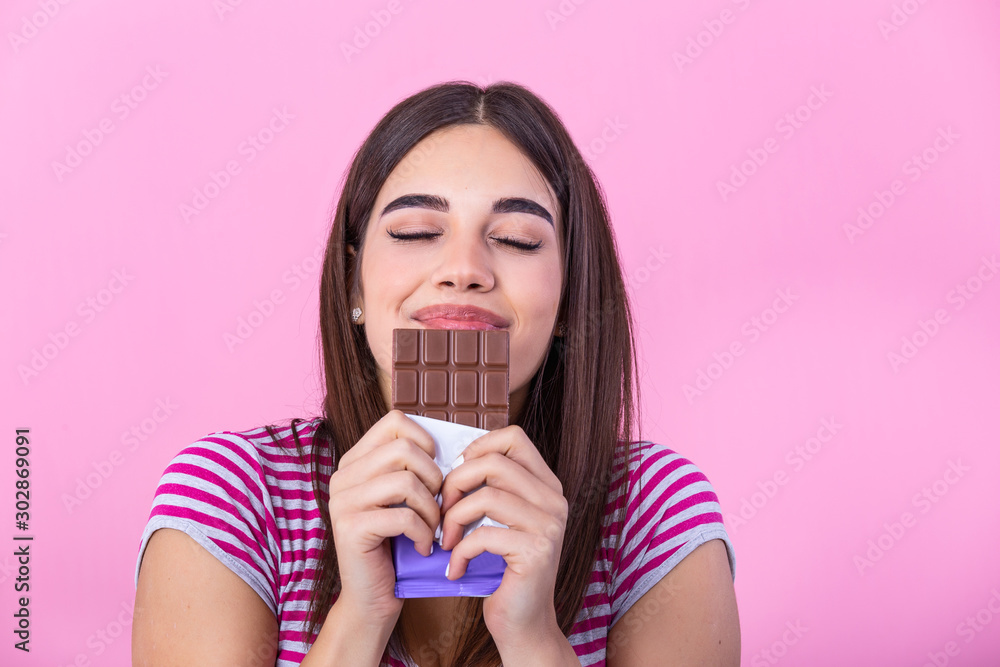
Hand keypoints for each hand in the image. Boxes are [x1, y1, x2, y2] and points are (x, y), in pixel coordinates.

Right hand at [327, 410, 442, 621]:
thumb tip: (453, 444)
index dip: (426, 442)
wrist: (373, 598)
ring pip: (406, 482)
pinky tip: (424, 547)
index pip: (395, 422)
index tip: (436, 473)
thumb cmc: (397, 544)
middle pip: (404, 450)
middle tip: (439, 506)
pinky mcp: (350, 528)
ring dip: (431, 509)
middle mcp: (343, 475)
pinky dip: (423, 533)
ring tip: (433, 528)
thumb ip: (415, 468)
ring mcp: (342, 501)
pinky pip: (403, 517)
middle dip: (434, 478)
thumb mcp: (405, 499)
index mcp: (356, 461)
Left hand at [438, 425, 568, 646]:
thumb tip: (452, 460)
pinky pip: (483, 536)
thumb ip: (489, 487)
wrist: (523, 622)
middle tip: (442, 510)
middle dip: (456, 483)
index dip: (478, 448)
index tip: (456, 473)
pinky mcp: (536, 552)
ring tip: (446, 540)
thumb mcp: (500, 520)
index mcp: (546, 485)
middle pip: (494, 462)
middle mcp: (554, 500)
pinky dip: (459, 552)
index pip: (513, 437)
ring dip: (453, 520)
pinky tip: (454, 567)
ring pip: (486, 497)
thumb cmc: (503, 568)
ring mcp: (548, 526)